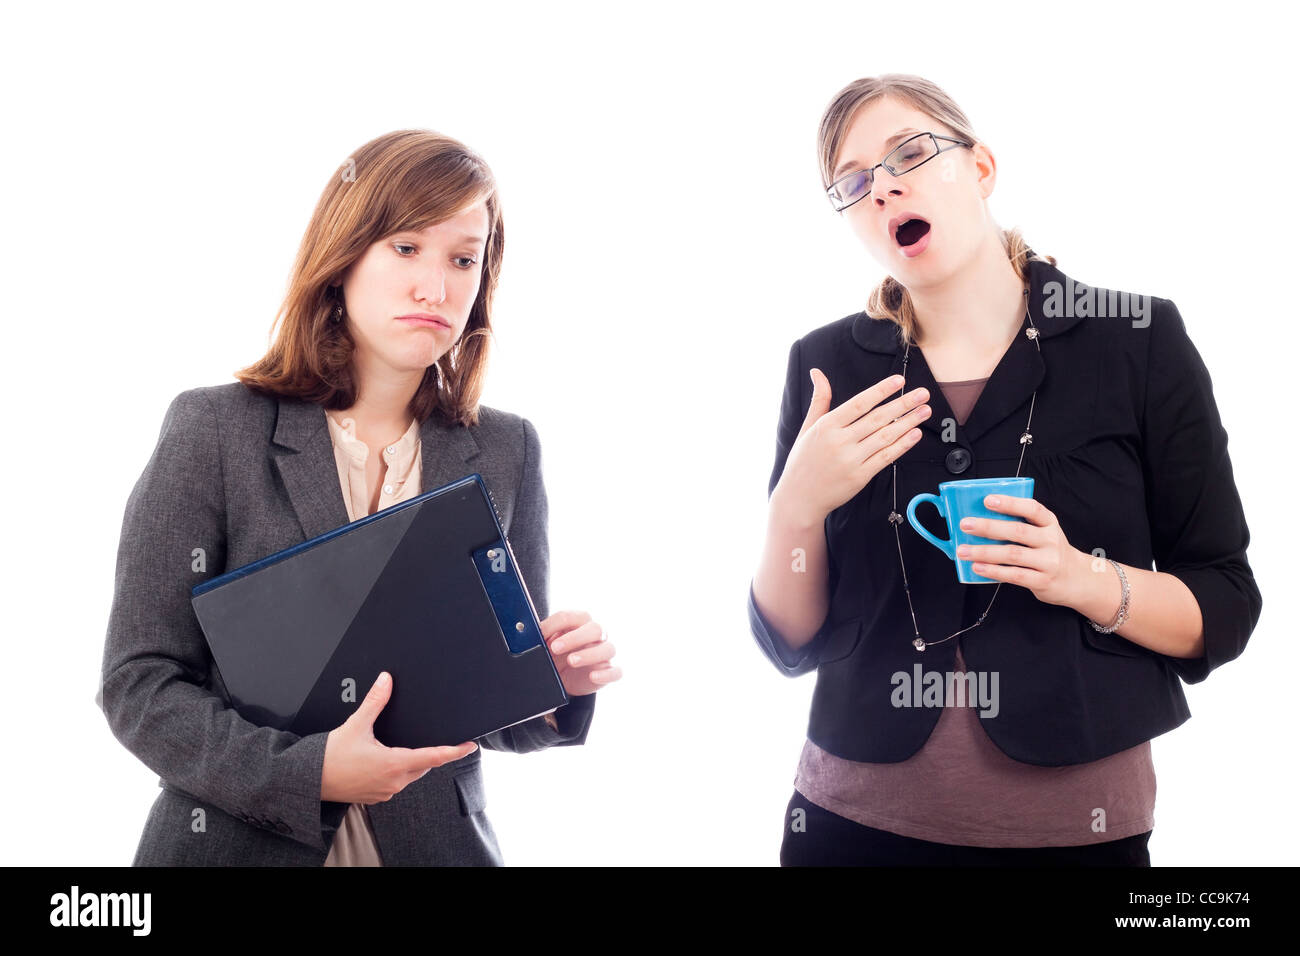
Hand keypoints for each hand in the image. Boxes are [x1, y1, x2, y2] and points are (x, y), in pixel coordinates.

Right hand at [321, 672, 477, 803]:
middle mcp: (393, 781)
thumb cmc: (330, 757)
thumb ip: (375, 702)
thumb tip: (386, 681)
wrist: (309, 782)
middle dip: (432, 752)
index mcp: (394, 764)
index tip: (469, 746)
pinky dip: (398, 770)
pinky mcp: (376, 796)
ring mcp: (385, 791)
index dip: (454, 751)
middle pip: (424, 765)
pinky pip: (396, 782)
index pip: (434, 756)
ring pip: (411, 774)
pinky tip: (388, 760)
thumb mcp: (356, 725)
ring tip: (407, 746)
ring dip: (413, 761)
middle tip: (439, 740)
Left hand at [543, 610, 620, 696]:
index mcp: (580, 623)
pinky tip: (593, 676)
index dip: (555, 624)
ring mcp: (605, 653)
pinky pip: (616, 671)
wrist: (564, 677)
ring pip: (608, 649)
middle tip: (554, 647)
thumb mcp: (546, 644)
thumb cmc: (557, 655)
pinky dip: (606, 674)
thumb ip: (541, 637)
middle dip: (574, 637)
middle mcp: (597, 635)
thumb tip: (528, 632)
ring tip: (571, 661)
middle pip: (595, 629)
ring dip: (589, 654)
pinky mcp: (609, 671)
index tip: (541, 633)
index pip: (572, 616)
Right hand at [774, 370, 929, 525]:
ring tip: (925, 411)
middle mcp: (840, 441)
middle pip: (877, 418)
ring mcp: (851, 460)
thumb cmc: (803, 461)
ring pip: (885, 436)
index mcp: (827, 426)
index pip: (859, 403)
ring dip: (908, 422)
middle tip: (923, 394)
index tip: (899, 381)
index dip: (881, 391)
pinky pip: (886, 457)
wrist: (800, 498)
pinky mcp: (860, 476)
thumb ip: (819, 399)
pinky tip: (915, 434)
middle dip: (903, 404)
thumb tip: (817, 373)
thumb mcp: (808, 427)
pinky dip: (902, 445)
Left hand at [955, 494, 1086, 607]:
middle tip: (966, 524)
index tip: (987, 500)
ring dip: (984, 552)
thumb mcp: (1044, 532)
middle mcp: (1050, 540)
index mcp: (1049, 523)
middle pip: (1018, 530)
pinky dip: (994, 571)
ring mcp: (1048, 561)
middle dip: (988, 527)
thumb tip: (981, 519)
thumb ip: (1021, 524)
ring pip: (1013, 554)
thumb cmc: (1050, 551)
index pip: (1032, 508)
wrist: (1077, 579)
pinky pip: (1015, 574)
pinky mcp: (1042, 580)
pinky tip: (977, 567)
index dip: (1010, 503)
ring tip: (963, 551)